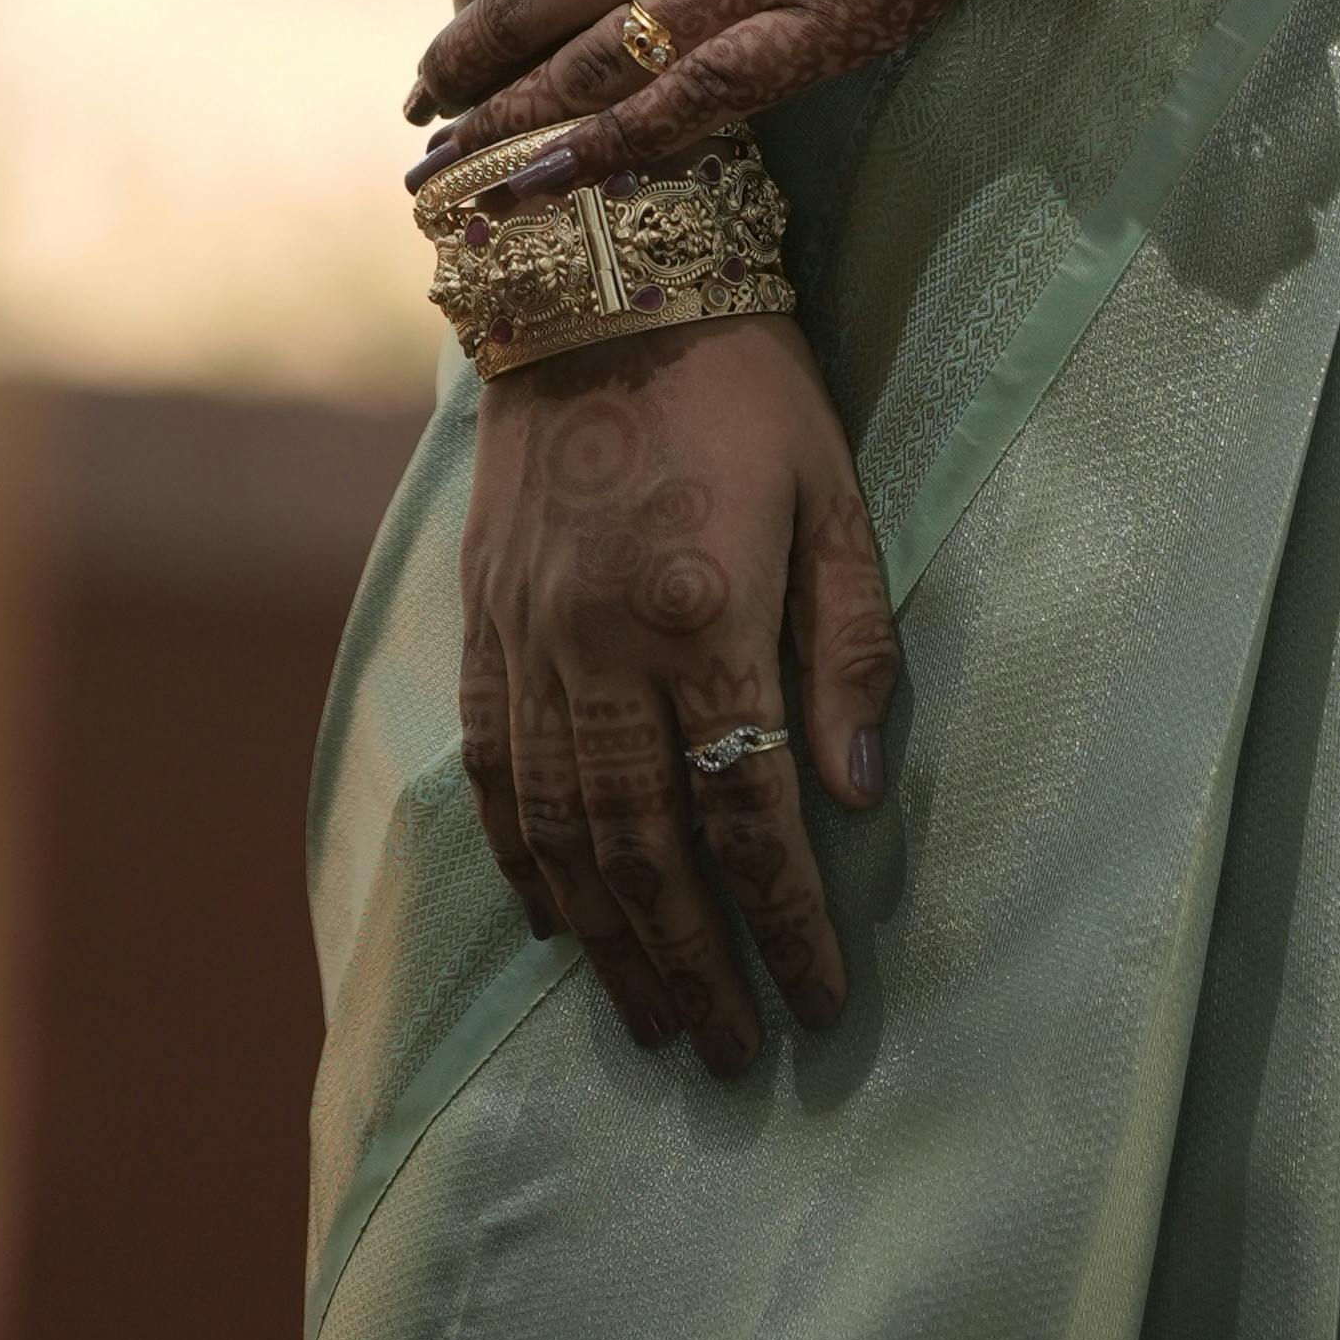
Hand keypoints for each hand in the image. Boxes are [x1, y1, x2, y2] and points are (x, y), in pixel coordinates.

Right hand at [458, 310, 899, 1061]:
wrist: (600, 284)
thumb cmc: (744, 384)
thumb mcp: (836, 492)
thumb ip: (850, 645)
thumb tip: (853, 795)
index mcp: (704, 616)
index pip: (746, 815)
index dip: (784, 922)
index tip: (819, 1001)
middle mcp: (602, 649)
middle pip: (646, 854)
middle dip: (694, 967)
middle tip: (729, 1055)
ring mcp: (531, 643)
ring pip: (565, 836)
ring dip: (610, 942)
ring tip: (651, 1019)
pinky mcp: (486, 627)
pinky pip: (499, 779)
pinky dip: (527, 865)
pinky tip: (557, 923)